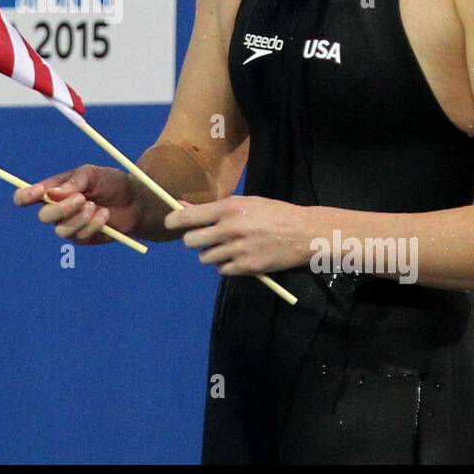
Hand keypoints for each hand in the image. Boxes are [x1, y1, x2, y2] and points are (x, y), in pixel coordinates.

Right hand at [12, 164, 142, 244]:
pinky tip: (105, 215)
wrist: (135, 201)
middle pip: (43, 217)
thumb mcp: (92, 174)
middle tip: (81, 198)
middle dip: (61, 209)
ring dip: (79, 218)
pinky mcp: (83, 239)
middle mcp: (57, 211)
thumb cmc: (110, 182)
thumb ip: (73, 182)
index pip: (26, 197)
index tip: (38, 192)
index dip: (25, 196)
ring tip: (95, 206)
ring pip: (61, 230)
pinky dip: (93, 224)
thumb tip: (52, 193)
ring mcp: (69, 226)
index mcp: (53, 191)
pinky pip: (80, 236)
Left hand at [164, 195, 315, 274]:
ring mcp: (238, 250)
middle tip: (205, 237)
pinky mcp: (247, 267)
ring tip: (228, 246)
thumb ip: (214, 208)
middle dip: (194, 240)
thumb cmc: (273, 213)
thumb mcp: (245, 202)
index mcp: (229, 208)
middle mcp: (230, 229)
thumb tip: (183, 206)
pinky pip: (221, 270)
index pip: (188, 216)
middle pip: (191, 241)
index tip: (169, 223)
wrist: (304, 233)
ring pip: (205, 258)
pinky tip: (238, 257)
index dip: (173, 221)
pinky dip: (226, 265)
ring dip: (211, 254)